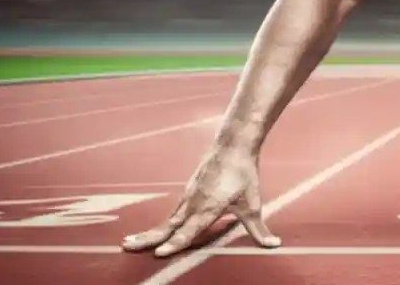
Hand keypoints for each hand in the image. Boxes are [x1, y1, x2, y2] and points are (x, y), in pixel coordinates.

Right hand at [121, 146, 280, 256]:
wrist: (233, 145)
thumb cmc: (244, 175)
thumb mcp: (253, 204)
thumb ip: (259, 230)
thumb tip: (274, 245)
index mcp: (208, 208)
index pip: (189, 230)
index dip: (176, 243)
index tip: (159, 253)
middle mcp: (193, 204)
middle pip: (167, 226)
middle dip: (147, 239)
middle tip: (125, 248)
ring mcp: (187, 197)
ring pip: (166, 220)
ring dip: (149, 232)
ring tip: (129, 243)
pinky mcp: (187, 192)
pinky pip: (172, 213)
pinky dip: (161, 224)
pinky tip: (154, 232)